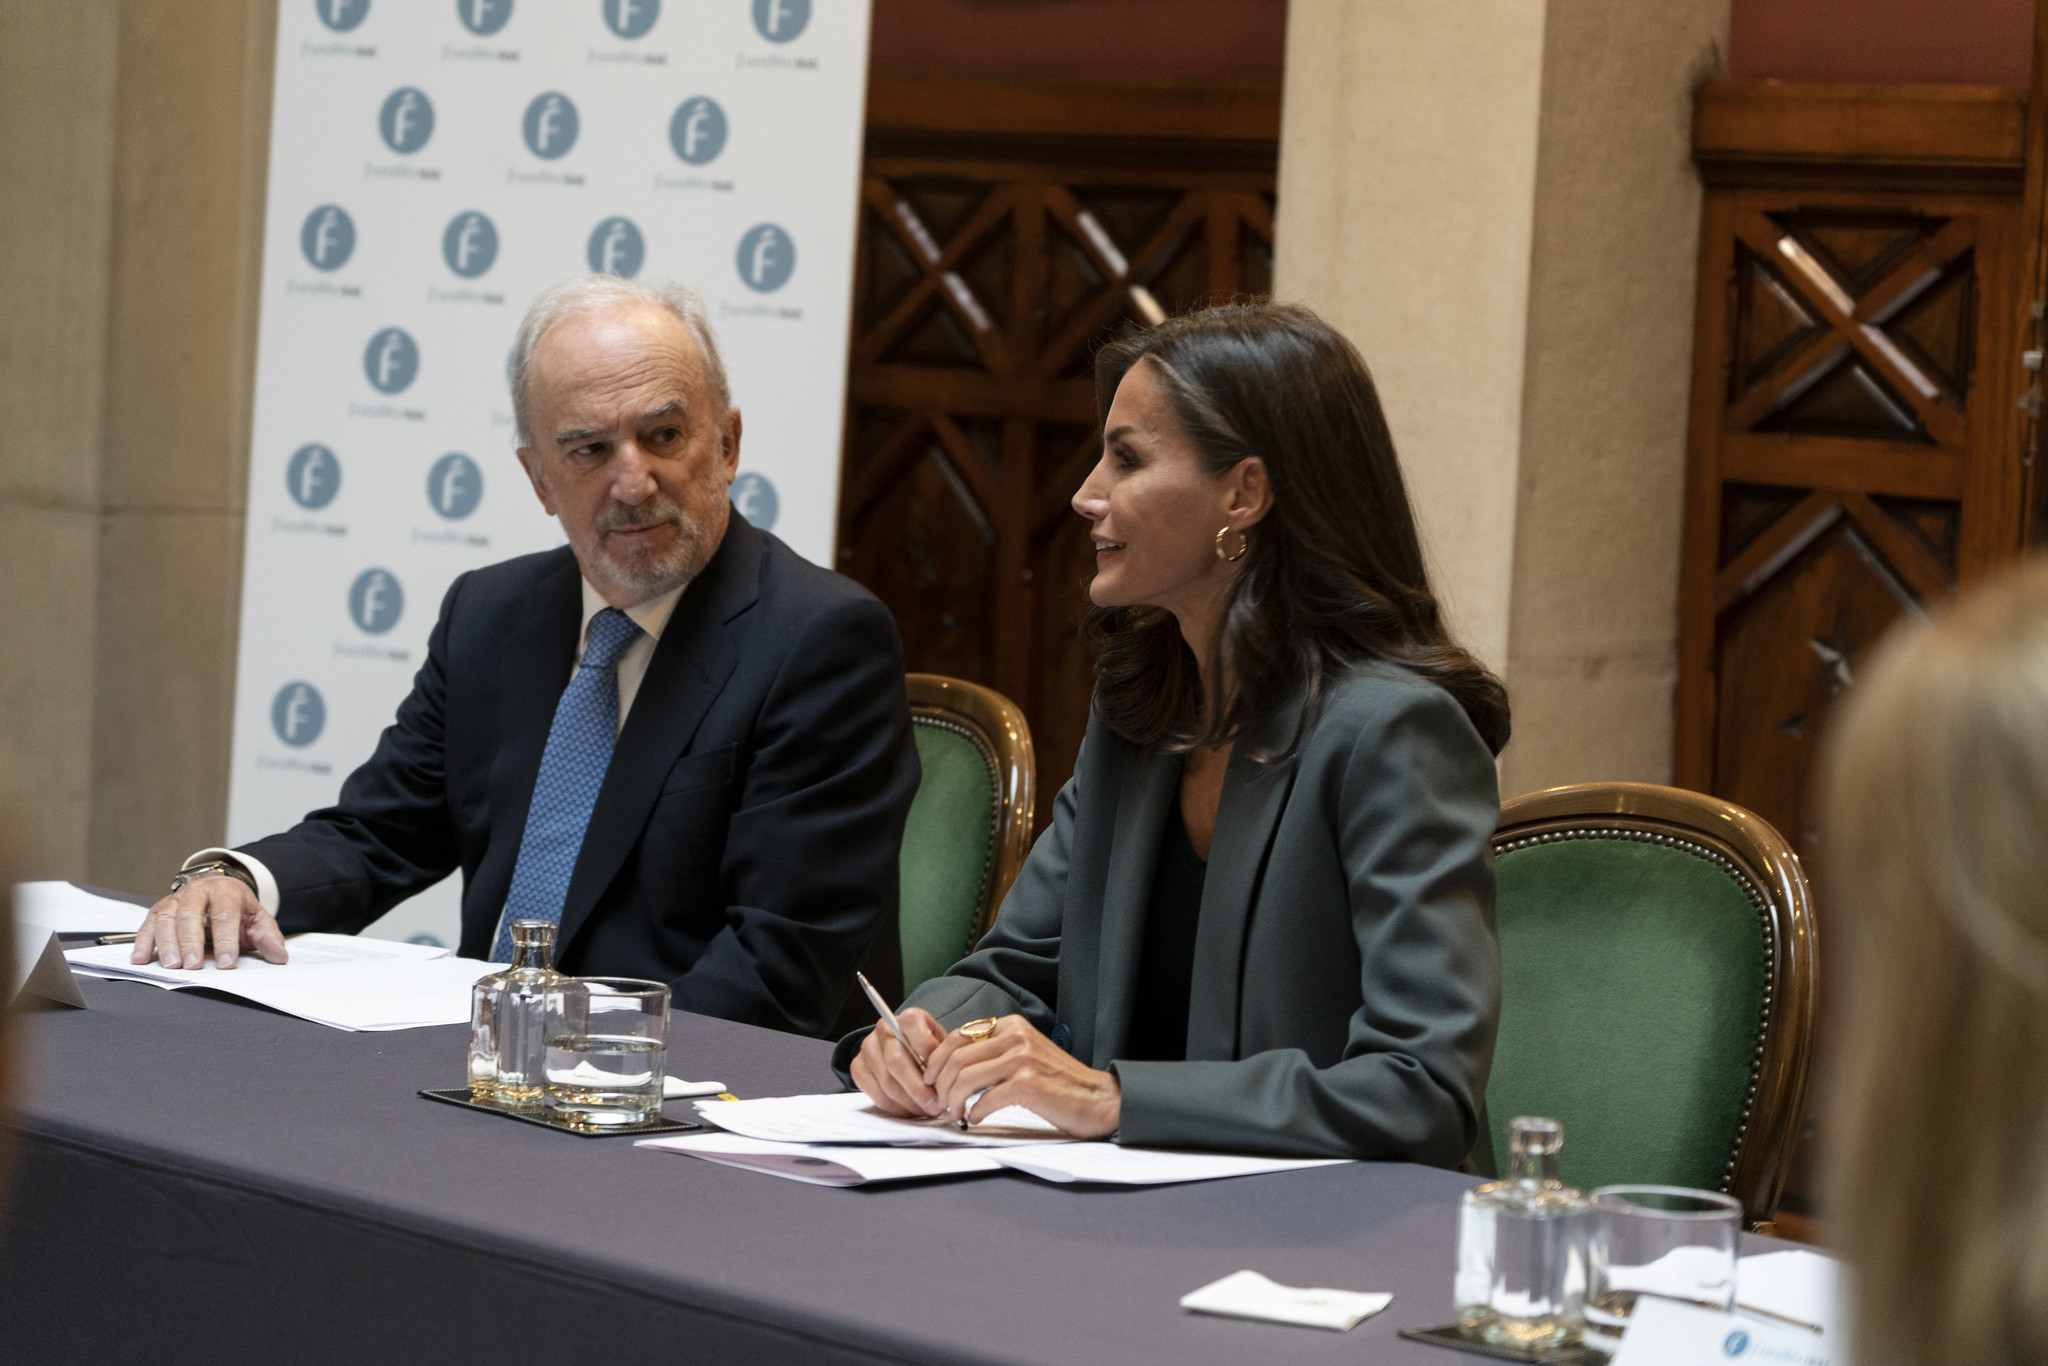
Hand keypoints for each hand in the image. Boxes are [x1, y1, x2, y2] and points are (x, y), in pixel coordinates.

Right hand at [132, 874, 287, 970]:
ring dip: (166, 943)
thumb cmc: (239, 910)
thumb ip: (268, 938)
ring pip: (166, 918)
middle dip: (191, 941)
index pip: (225, 915)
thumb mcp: (258, 921)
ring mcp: (175, 899)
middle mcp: (197, 891)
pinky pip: (148, 924)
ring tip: (171, 966)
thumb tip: (279, 957)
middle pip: (190, 914)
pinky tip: (141, 960)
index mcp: (226, 891)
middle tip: (192, 967)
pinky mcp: (159, 909)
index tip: (226, 964)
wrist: (220, 891)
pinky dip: (142, 942)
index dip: (226, 940)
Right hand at [849, 1007, 946, 1116]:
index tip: (938, 1068)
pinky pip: (877, 1095)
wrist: (906, 1053)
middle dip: (918, 1089)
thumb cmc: (928, 1051)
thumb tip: (944, 1072)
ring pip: (887, 1083)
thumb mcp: (942, 1046)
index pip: (912, 1023)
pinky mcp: (858, 1068)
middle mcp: (884, 1029)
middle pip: (896, 1061)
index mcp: (907, 1019)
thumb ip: (944, 1054)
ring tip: (925, 1109)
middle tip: (934, 1104)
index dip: (925, 1045)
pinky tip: (909, 1108)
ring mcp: (868, 1048)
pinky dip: (896, 1108)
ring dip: (909, 1103)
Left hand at [924, 1015, 1120, 1138]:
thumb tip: (952, 1065)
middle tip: (941, 1103)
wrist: (1098, 1100)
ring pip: (965, 1078)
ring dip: (954, 1100)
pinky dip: (974, 1112)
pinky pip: (985, 1099)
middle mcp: (1016, 1036)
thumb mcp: (1025, 1054)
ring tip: (956, 1113)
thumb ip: (994, 1052)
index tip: (932, 1081)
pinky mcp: (1028, 1084)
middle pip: (956, 1058)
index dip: (937, 1061)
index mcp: (1012, 1025)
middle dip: (940, 1084)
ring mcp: (1022, 1059)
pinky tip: (976, 1119)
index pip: (957, 1036)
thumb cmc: (1059, 1083)